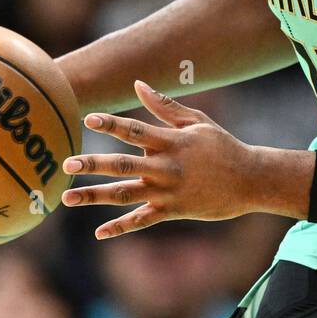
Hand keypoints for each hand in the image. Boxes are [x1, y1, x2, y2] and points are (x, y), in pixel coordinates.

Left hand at [60, 81, 259, 237]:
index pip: (136, 131)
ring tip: (67, 197)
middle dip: (94, 165)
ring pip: (125, 195)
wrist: (250, 180)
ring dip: (95, 196)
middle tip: (66, 164)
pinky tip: (99, 233)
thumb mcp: (197, 121)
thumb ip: (165, 106)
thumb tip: (138, 84)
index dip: (112, 124)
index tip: (88, 119)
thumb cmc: (222, 146)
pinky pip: (142, 221)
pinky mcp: (172, 211)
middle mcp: (167, 167)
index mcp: (172, 142)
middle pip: (124, 166)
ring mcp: (168, 192)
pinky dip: (121, 227)